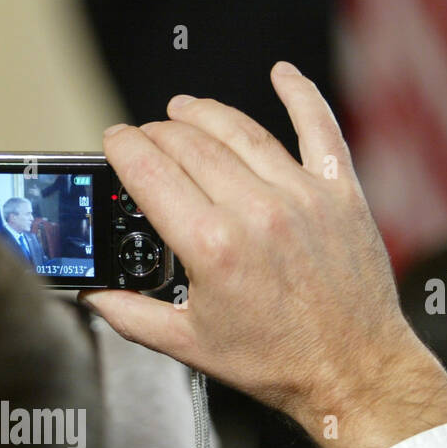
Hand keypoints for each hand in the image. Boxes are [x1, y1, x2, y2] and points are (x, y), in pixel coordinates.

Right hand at [83, 63, 446, 447]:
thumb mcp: (189, 345)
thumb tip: (93, 295)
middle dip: (157, 132)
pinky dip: (299, 94)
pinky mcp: (339, 193)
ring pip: (241, 131)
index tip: (114, 141)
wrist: (353, 372)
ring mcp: (302, 196)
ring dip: (204, 113)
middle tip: (144, 136)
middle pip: (190, 145)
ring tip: (183, 109)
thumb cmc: (278, 364)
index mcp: (212, 248)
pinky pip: (318, 127)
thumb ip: (131, 315)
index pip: (150, 173)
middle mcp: (256, 213)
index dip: (124, 148)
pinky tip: (281, 75)